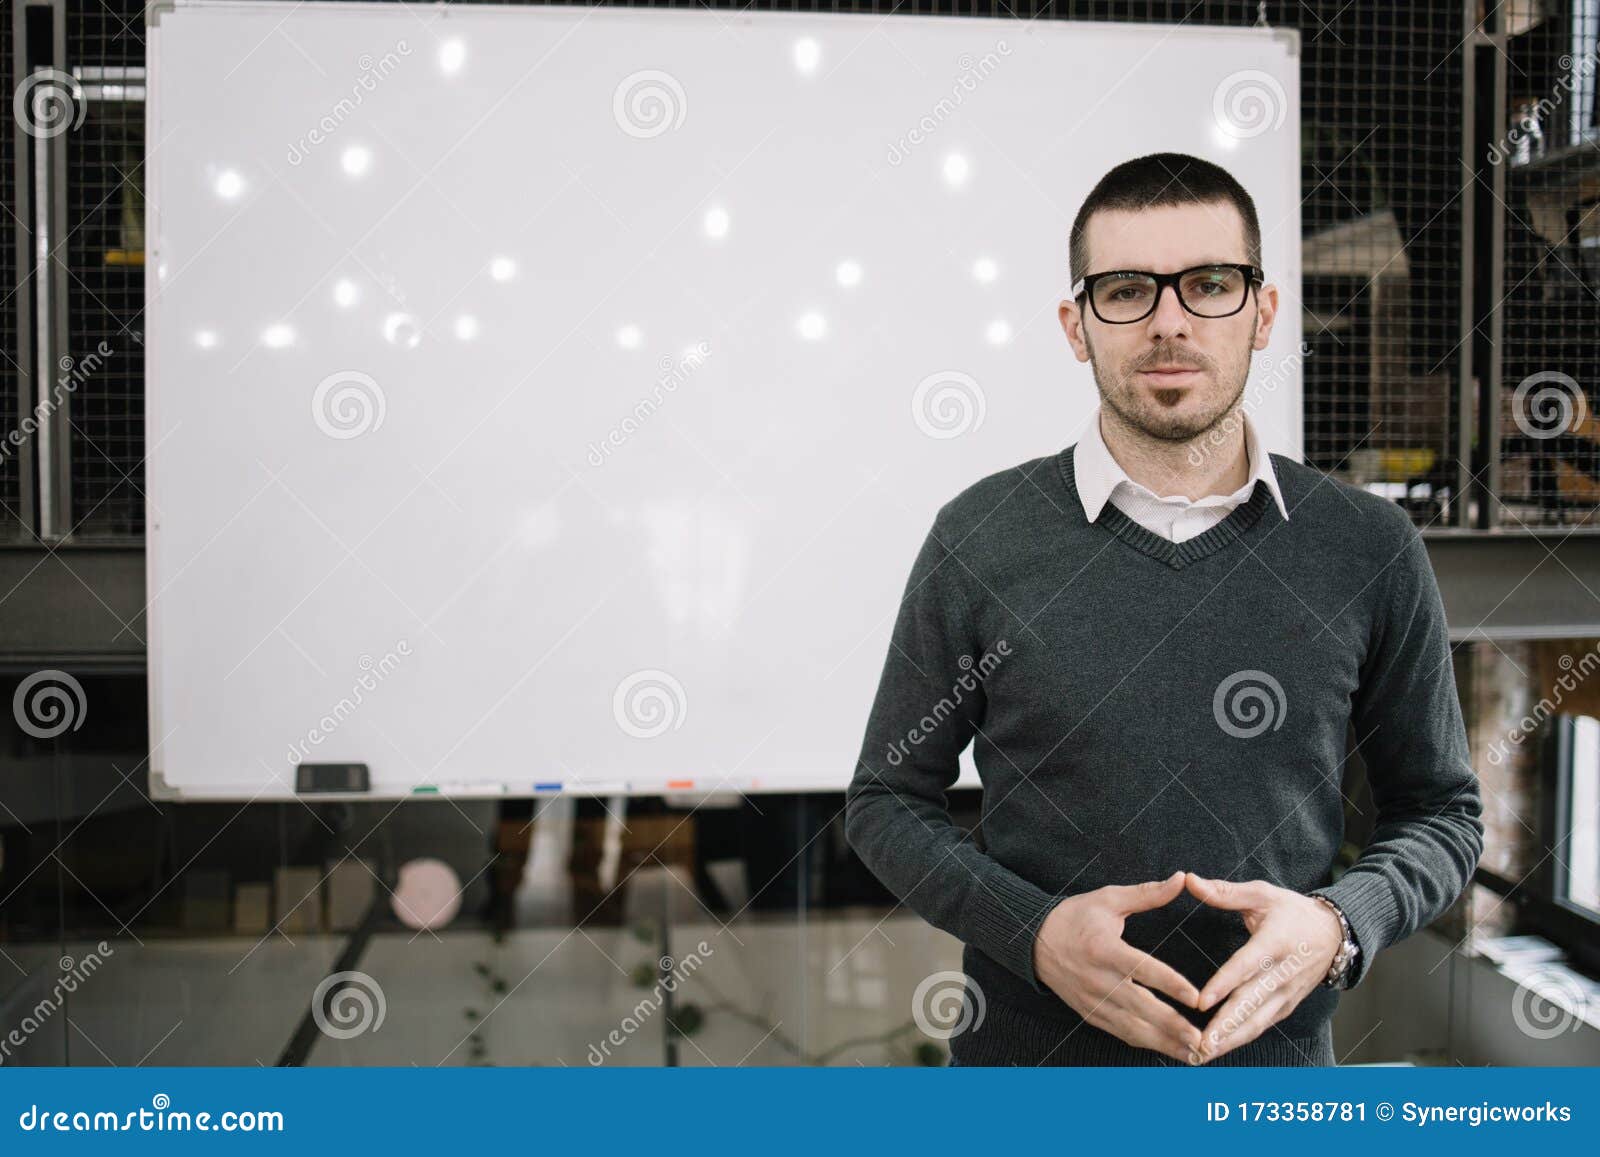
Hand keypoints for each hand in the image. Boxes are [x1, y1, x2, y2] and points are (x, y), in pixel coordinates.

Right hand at [1032, 870, 1204, 1063]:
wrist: (1033, 940)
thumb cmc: (1075, 917)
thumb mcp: (1108, 899)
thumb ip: (1147, 894)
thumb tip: (1181, 879)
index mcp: (1104, 949)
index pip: (1141, 969)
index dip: (1170, 984)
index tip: (1196, 998)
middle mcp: (1098, 979)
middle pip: (1139, 1007)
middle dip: (1171, 1025)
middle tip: (1201, 1039)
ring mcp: (1092, 1000)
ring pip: (1132, 1027)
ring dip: (1163, 1042)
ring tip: (1194, 1054)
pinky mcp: (1089, 1013)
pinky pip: (1120, 1033)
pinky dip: (1146, 1042)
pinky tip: (1169, 1049)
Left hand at [1184, 873, 1342, 1062]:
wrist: (1334, 933)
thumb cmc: (1292, 911)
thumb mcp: (1262, 894)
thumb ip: (1224, 892)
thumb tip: (1189, 880)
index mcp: (1276, 942)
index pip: (1247, 966)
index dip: (1225, 984)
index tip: (1202, 1002)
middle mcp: (1283, 972)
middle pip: (1251, 1002)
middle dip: (1225, 1025)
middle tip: (1200, 1043)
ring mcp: (1287, 993)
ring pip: (1257, 1021)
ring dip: (1230, 1039)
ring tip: (1203, 1053)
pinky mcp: (1287, 1005)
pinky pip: (1263, 1024)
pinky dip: (1242, 1038)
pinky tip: (1220, 1048)